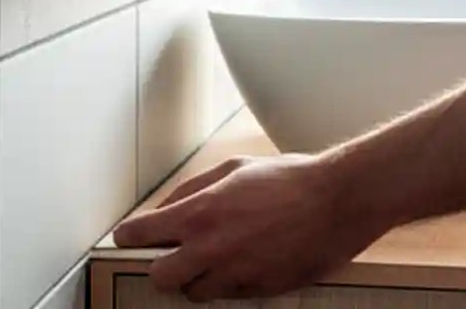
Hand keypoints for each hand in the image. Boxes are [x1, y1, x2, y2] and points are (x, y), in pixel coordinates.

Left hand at [112, 153, 390, 302]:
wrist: (336, 202)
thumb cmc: (287, 180)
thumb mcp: (231, 170)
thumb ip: (190, 190)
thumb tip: (163, 209)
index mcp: (199, 213)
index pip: (139, 234)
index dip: (129, 236)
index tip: (128, 237)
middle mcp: (211, 248)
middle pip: (159, 278)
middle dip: (161, 266)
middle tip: (173, 254)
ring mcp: (235, 274)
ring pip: (194, 293)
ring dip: (197, 278)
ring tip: (215, 258)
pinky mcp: (259, 291)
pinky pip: (229, 297)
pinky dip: (229, 284)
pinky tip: (245, 262)